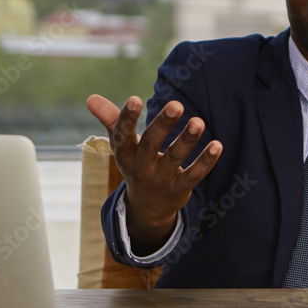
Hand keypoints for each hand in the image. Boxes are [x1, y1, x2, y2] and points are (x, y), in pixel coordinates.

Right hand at [86, 94, 222, 253]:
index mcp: (125, 154)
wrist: (146, 208)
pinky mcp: (180, 189)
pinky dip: (206, 161)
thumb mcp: (121, 145)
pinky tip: (217, 145)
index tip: (135, 99)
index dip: (128, 118)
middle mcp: (141, 167)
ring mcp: (161, 180)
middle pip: (151, 144)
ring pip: (174, 158)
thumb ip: (111, 119)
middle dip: (163, 125)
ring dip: (187, 140)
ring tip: (199, 121)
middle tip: (177, 105)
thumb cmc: (135, 164)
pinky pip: (194, 175)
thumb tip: (90, 98)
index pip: (123, 135)